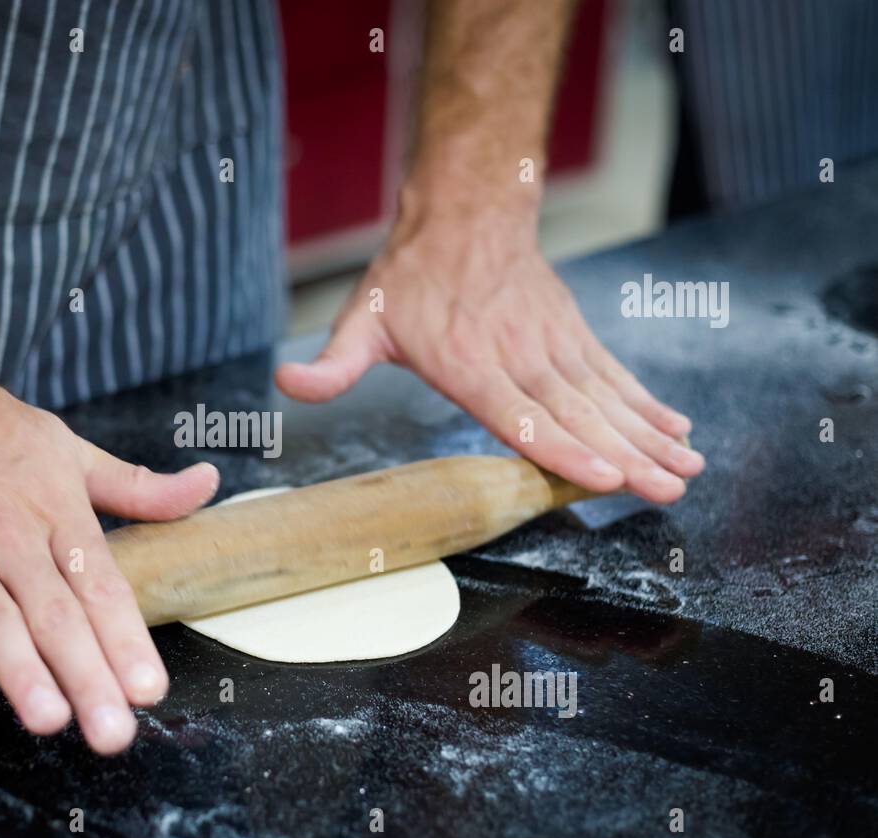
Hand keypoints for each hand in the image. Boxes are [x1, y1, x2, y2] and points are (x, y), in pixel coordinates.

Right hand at [0, 356, 218, 753]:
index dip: (126, 639)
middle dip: (88, 675)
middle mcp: (9, 534)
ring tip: (48, 717)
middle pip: (55, 612)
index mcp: (55, 511)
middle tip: (112, 732)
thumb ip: (134, 484)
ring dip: (19, 669)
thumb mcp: (64, 445)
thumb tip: (206, 486)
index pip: (101, 584)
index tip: (149, 689)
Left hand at [275, 206, 703, 502]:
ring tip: (688, 466)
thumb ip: (333, 364)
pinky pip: (615, 375)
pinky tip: (678, 427)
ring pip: (608, 397)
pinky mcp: (573, 337)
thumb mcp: (360, 320)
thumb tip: (288, 383)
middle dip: (627, 455)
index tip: (604, 476)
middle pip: (578, 413)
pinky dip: (648, 402)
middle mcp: (519, 356)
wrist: (466, 211)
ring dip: (651, 433)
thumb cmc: (410, 276)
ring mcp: (553, 346)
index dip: (561, 448)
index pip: (519, 414)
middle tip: (668, 488)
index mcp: (467, 363)